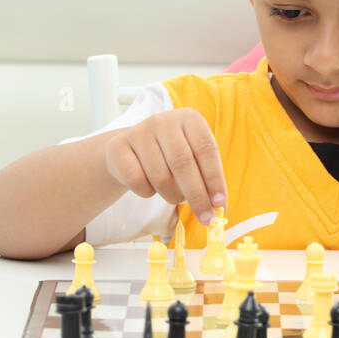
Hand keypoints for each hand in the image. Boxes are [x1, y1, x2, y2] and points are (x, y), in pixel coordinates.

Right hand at [104, 107, 226, 225]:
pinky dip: (147, 192)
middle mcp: (164, 120)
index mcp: (189, 118)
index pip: (206, 149)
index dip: (214, 178)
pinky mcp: (118, 147)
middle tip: (205, 218)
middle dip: (197, 196)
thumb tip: (220, 206)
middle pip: (183, 163)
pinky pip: (137, 181)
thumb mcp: (193, 159)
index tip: (220, 204)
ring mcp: (140, 131)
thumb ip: (207, 178)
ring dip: (172, 195)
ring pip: (161, 176)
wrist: (130, 150)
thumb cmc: (169, 156)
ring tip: (174, 195)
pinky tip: (149, 186)